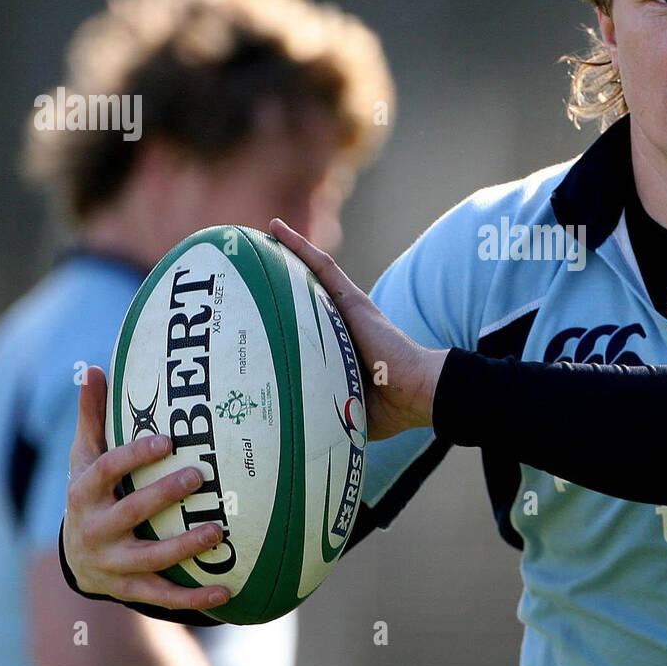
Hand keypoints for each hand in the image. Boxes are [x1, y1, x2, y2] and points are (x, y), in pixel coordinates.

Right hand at [63, 366, 229, 610]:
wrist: (75, 558)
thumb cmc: (91, 494)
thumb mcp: (85, 457)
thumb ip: (93, 417)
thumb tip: (94, 369)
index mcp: (84, 493)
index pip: (105, 471)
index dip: (133, 456)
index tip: (168, 439)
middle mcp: (94, 531)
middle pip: (129, 513)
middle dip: (162, 495)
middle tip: (199, 476)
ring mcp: (112, 564)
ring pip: (149, 559)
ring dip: (184, 547)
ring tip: (219, 531)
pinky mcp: (129, 590)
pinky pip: (163, 596)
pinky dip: (193, 598)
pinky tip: (227, 592)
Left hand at [270, 217, 448, 441]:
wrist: (420, 392)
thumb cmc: (389, 408)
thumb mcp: (342, 410)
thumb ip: (319, 412)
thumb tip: (290, 435)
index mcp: (337, 347)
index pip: (304, 323)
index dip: (281, 313)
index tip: (254, 308)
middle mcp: (340, 322)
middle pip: (303, 293)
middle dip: (278, 278)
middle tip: (246, 266)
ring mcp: (347, 309)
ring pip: (311, 273)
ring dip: (286, 252)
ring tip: (257, 236)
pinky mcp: (353, 301)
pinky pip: (322, 267)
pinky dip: (300, 247)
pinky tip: (278, 230)